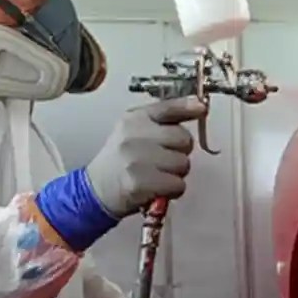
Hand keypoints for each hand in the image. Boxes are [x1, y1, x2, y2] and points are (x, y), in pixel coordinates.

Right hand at [84, 97, 206, 216]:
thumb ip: (162, 121)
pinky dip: (172, 190)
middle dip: (180, 151)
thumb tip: (197, 107)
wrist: (96, 190)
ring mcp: (136, 159)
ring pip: (183, 164)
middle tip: (163, 159)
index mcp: (133, 119)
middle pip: (184, 139)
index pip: (168, 108)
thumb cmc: (120, 161)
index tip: (201, 108)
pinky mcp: (140, 182)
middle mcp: (134, 136)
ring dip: (176, 173)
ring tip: (157, 174)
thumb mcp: (134, 131)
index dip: (188, 107)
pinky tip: (157, 188)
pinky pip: (178, 185)